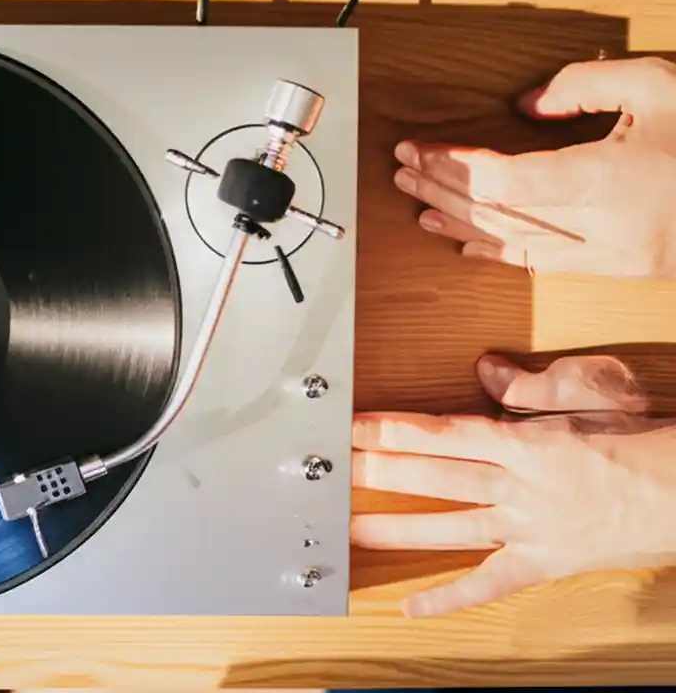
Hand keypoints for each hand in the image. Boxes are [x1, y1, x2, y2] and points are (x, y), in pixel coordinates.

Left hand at [352, 353, 675, 616]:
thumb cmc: (645, 438)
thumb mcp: (594, 393)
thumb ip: (532, 386)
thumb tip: (485, 371)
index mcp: (526, 443)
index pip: (443, 433)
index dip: (392, 429)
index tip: (352, 424)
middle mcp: (519, 488)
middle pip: (435, 477)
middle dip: (378, 471)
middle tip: (332, 469)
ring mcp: (529, 530)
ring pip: (449, 527)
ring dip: (395, 529)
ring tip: (348, 528)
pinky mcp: (543, 564)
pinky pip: (490, 584)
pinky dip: (450, 597)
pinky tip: (409, 606)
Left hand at [392, 56, 675, 278]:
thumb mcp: (660, 86)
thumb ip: (586, 87)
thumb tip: (524, 105)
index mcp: (607, 180)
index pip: (502, 180)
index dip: (451, 168)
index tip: (415, 152)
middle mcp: (602, 227)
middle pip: (497, 213)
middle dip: (443, 192)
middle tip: (402, 173)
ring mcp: (611, 256)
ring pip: (514, 243)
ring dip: (460, 225)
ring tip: (418, 207)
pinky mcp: (621, 271)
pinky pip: (544, 265)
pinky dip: (500, 253)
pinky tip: (465, 246)